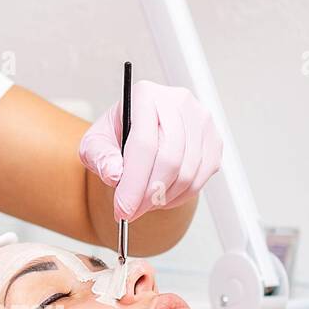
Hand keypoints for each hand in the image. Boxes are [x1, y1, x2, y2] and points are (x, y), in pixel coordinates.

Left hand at [78, 80, 223, 222]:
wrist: (139, 134)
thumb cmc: (116, 137)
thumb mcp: (95, 145)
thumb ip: (99, 158)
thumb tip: (115, 174)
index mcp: (145, 96)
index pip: (143, 144)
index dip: (134, 183)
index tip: (123, 210)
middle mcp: (177, 101)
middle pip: (170, 159)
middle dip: (149, 195)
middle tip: (133, 213)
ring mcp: (200, 119)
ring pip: (188, 172)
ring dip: (164, 197)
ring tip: (145, 203)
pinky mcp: (213, 139)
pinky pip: (201, 177)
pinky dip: (181, 195)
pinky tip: (163, 196)